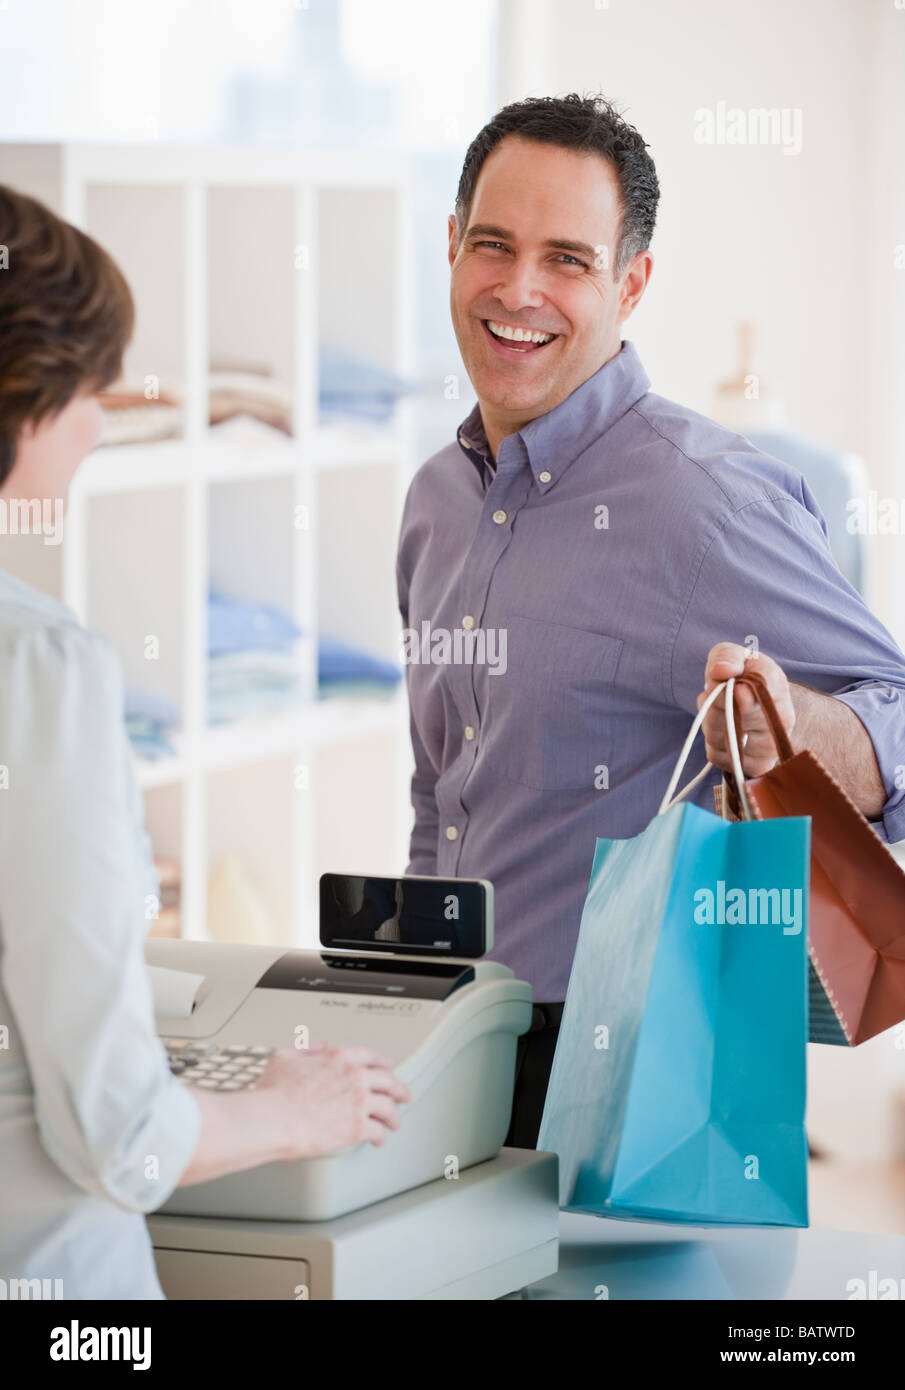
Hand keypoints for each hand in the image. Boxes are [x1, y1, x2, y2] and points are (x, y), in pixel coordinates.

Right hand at [257, 1045, 411, 1158]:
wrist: (273, 1120)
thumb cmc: (274, 1093)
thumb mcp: (285, 1058)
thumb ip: (306, 1049)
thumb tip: (319, 1046)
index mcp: (339, 1058)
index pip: (371, 1056)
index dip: (384, 1063)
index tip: (388, 1069)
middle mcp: (354, 1076)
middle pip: (388, 1081)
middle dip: (399, 1089)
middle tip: (403, 1095)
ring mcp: (359, 1101)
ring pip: (388, 1107)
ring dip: (393, 1116)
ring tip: (394, 1123)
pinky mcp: (358, 1127)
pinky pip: (378, 1131)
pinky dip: (380, 1136)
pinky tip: (378, 1140)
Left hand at [696, 643, 794, 777]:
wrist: (761, 704)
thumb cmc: (744, 677)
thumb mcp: (735, 655)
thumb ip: (727, 656)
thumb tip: (722, 671)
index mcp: (777, 686)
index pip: (755, 694)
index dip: (732, 694)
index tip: (729, 687)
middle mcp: (782, 720)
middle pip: (731, 718)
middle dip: (714, 705)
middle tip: (718, 695)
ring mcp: (771, 746)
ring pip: (720, 738)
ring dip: (711, 724)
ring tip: (722, 712)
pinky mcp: (757, 766)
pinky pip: (717, 755)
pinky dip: (713, 744)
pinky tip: (725, 732)